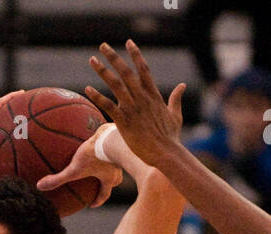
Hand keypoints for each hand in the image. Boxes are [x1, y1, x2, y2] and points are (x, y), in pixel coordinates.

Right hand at [0, 91, 24, 182]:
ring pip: (4, 109)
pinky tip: (22, 93)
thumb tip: (3, 193)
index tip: (22, 136)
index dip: (10, 136)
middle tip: (30, 116)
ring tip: (30, 98)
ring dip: (16, 103)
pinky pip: (1, 103)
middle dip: (16, 118)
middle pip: (4, 121)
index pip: (1, 137)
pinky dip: (11, 98)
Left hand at [37, 131, 123, 207]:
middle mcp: (118, 168)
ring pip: (116, 161)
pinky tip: (96, 134)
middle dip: (107, 182)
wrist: (110, 136)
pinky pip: (112, 141)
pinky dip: (105, 141)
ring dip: (108, 161)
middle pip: (114, 180)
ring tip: (101, 157)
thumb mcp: (73, 169)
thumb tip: (40, 186)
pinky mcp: (119, 138)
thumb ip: (58, 179)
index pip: (104, 194)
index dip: (97, 201)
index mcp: (109, 179)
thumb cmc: (94, 155)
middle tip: (100, 181)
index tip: (91, 204)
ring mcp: (121, 153)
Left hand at [85, 40, 184, 170]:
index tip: (128, 42)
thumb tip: (182, 86)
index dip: (136, 55)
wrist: (166, 153)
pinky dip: (97, 97)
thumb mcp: (175, 115)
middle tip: (103, 45)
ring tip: (92, 60)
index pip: (143, 69)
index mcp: (153, 95)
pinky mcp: (125, 122)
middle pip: (126, 72)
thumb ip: (176, 98)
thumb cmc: (171, 137)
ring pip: (116, 84)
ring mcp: (133, 109)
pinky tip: (87, 89)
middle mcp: (142, 98)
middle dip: (114, 57)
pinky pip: (108, 106)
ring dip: (103, 71)